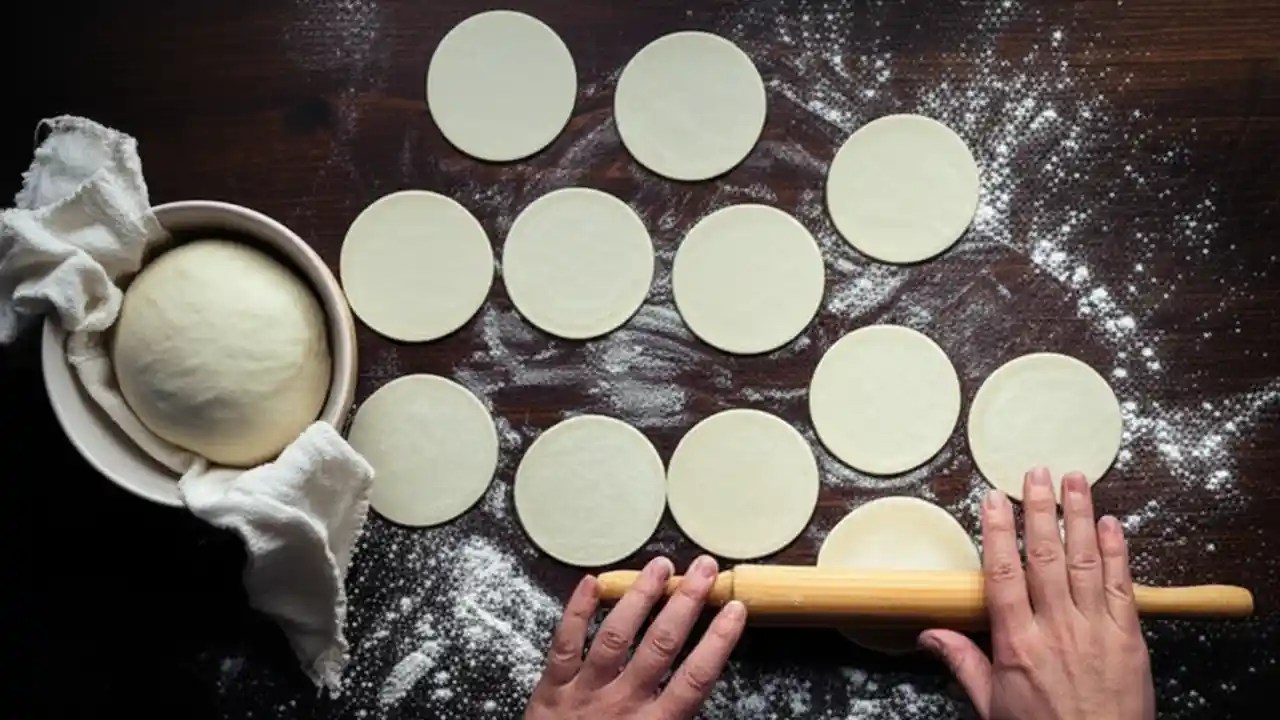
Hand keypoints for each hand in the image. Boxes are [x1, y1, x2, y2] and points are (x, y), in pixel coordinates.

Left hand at [525, 555, 746, 719]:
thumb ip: (676, 719)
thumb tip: (701, 700)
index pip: (696, 677)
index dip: (718, 640)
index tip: (735, 609)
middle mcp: (622, 705)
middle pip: (661, 645)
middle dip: (686, 602)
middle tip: (704, 567)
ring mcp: (584, 693)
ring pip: (616, 635)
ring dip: (640, 596)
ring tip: (661, 564)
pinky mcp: (550, 689)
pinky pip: (564, 642)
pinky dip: (577, 610)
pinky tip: (592, 581)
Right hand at [919, 467, 1155, 719]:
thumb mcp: (991, 707)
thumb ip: (964, 664)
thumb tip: (928, 634)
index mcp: (1018, 643)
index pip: (1004, 574)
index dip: (997, 532)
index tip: (992, 499)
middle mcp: (1057, 628)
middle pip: (1045, 556)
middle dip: (1039, 510)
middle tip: (1034, 472)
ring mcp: (1097, 630)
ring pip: (1086, 561)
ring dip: (1080, 516)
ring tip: (1074, 480)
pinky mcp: (1130, 638)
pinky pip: (1124, 586)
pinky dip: (1118, 551)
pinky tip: (1112, 524)